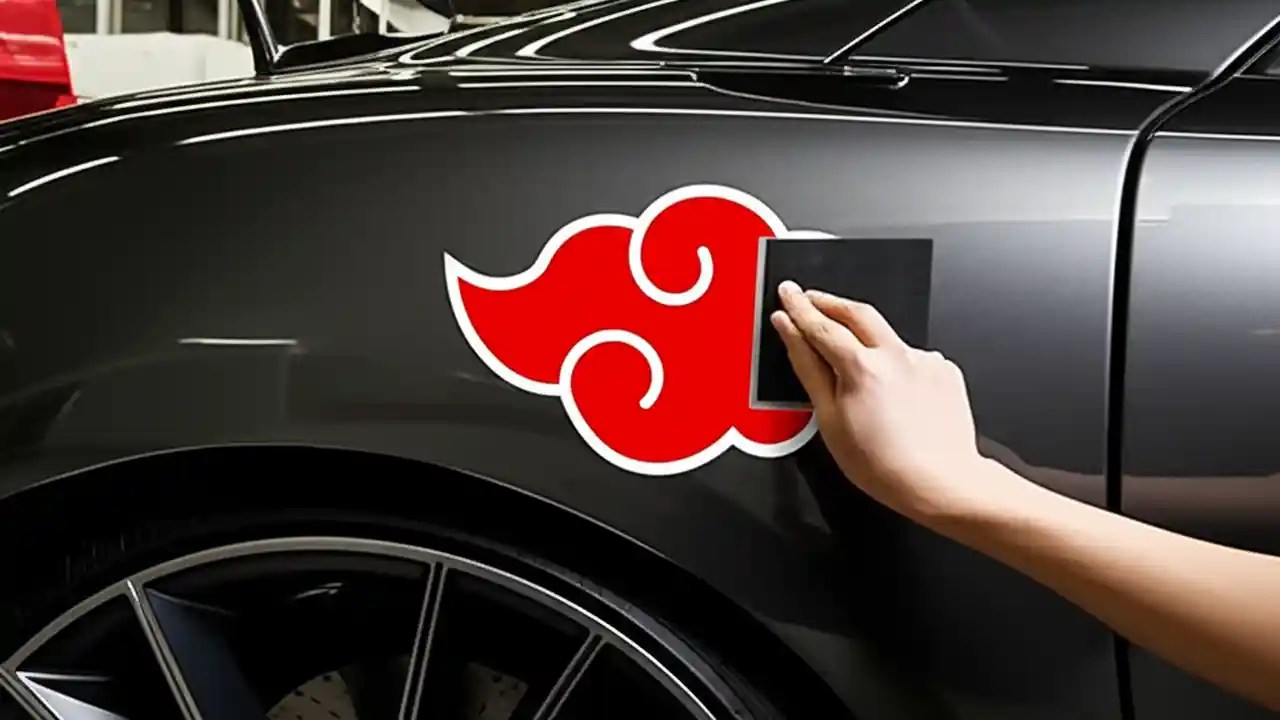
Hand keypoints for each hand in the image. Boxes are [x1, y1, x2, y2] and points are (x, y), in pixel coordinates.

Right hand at [771, 281, 987, 522]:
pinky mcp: (944, 370)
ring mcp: (924, 360)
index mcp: (863, 367)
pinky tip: (890, 388)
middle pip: (857, 312)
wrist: (941, 482)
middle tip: (810, 300)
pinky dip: (894, 362)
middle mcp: (897, 355)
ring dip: (864, 335)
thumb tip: (791, 332)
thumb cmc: (885, 464)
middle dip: (829, 302)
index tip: (788, 294)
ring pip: (886, 335)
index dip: (799, 307)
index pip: (821, 325)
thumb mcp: (829, 418)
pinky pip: (910, 355)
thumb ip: (807, 366)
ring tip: (849, 356)